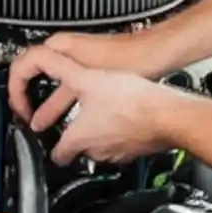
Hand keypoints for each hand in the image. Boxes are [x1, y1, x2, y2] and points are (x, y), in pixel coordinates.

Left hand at [8, 46, 175, 165]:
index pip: (56, 155)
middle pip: (78, 149)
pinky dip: (120, 132)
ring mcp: (118, 153)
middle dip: (76, 134)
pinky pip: (122, 143)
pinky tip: (125, 115)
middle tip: (76, 118)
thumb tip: (41, 57)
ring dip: (99, 132)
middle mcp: (96, 151)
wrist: (170, 115)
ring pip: (100, 146)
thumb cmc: (133, 102)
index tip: (48, 134)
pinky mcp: (136, 149)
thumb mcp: (88, 78)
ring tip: (103, 112)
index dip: (49, 144)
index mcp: (79, 139)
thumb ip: (60, 68)